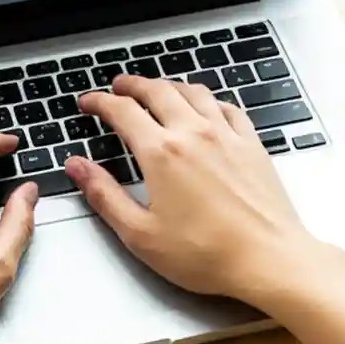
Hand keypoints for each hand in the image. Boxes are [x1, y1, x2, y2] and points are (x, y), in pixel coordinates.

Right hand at [65, 75, 319, 302]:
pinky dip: (209, 99)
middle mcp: (194, 133)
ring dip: (169, 84)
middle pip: (158, 91)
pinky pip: (227, 107)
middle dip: (133, 85)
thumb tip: (77, 167)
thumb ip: (104, 195)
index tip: (90, 102)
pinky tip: (206, 106)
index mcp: (162, 153)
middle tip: (119, 85)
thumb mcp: (140, 234)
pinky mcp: (251, 144)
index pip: (123, 111)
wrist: (268, 259)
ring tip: (158, 87)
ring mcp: (226, 135)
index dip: (100, 102)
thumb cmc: (206, 254)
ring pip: (194, 92)